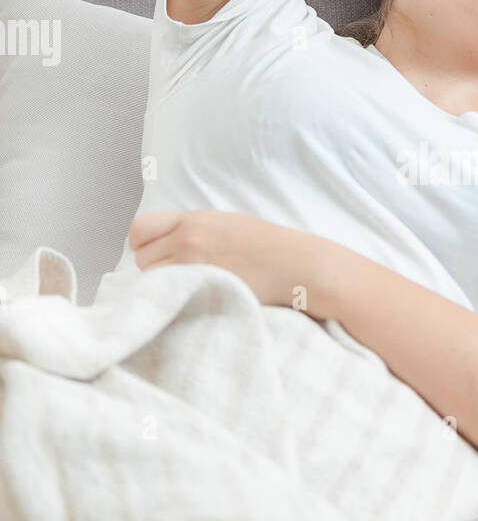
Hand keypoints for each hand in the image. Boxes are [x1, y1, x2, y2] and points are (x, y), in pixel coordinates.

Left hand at [128, 209, 333, 314]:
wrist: (295, 265)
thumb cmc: (269, 246)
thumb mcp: (228, 224)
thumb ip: (195, 230)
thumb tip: (169, 243)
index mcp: (193, 220)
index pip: (139, 229)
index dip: (142, 244)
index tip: (156, 254)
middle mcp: (187, 239)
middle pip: (141, 259)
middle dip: (154, 269)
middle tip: (180, 277)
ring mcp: (192, 266)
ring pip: (152, 282)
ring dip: (165, 288)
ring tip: (191, 290)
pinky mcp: (201, 289)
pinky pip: (170, 298)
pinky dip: (177, 301)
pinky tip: (194, 301)